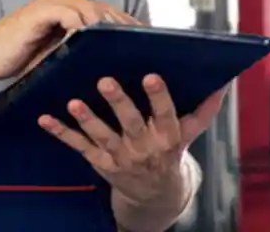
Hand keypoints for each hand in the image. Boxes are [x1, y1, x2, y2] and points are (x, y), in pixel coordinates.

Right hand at [0, 0, 136, 80]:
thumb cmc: (16, 60)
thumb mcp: (52, 55)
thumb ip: (73, 51)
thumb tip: (100, 61)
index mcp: (64, 10)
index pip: (100, 11)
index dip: (120, 21)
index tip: (140, 35)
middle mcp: (59, 3)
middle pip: (100, 6)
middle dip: (121, 20)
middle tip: (140, 36)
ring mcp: (49, 5)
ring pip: (88, 7)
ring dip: (106, 22)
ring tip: (122, 38)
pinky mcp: (40, 12)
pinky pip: (68, 14)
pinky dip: (83, 24)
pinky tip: (95, 38)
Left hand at [38, 74, 228, 210]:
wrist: (155, 194)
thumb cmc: (171, 153)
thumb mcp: (191, 133)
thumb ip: (205, 108)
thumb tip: (224, 81)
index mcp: (168, 136)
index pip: (166, 113)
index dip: (159, 95)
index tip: (151, 75)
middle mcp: (144, 146)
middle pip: (131, 123)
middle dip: (119, 102)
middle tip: (105, 81)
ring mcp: (120, 156)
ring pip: (103, 136)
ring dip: (87, 119)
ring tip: (74, 102)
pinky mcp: (100, 162)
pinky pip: (79, 147)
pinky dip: (61, 133)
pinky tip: (45, 118)